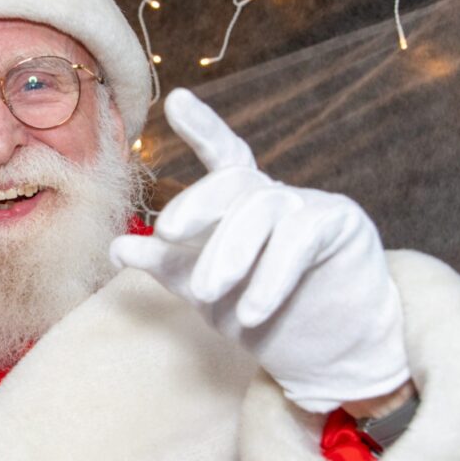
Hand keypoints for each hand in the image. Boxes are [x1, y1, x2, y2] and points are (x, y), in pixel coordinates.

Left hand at [110, 89, 409, 413]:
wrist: (328, 358)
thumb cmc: (265, 320)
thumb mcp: (207, 293)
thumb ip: (168, 266)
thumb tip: (116, 247)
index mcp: (243, 206)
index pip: (224, 157)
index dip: (203, 128)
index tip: (176, 102)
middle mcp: (276, 199)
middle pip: (235, 183)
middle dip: (197, 204)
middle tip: (167, 235)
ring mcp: (312, 206)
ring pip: (263, 209)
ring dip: (229, 251)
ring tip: (206, 294)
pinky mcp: (343, 224)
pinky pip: (300, 237)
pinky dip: (272, 274)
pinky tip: (252, 310)